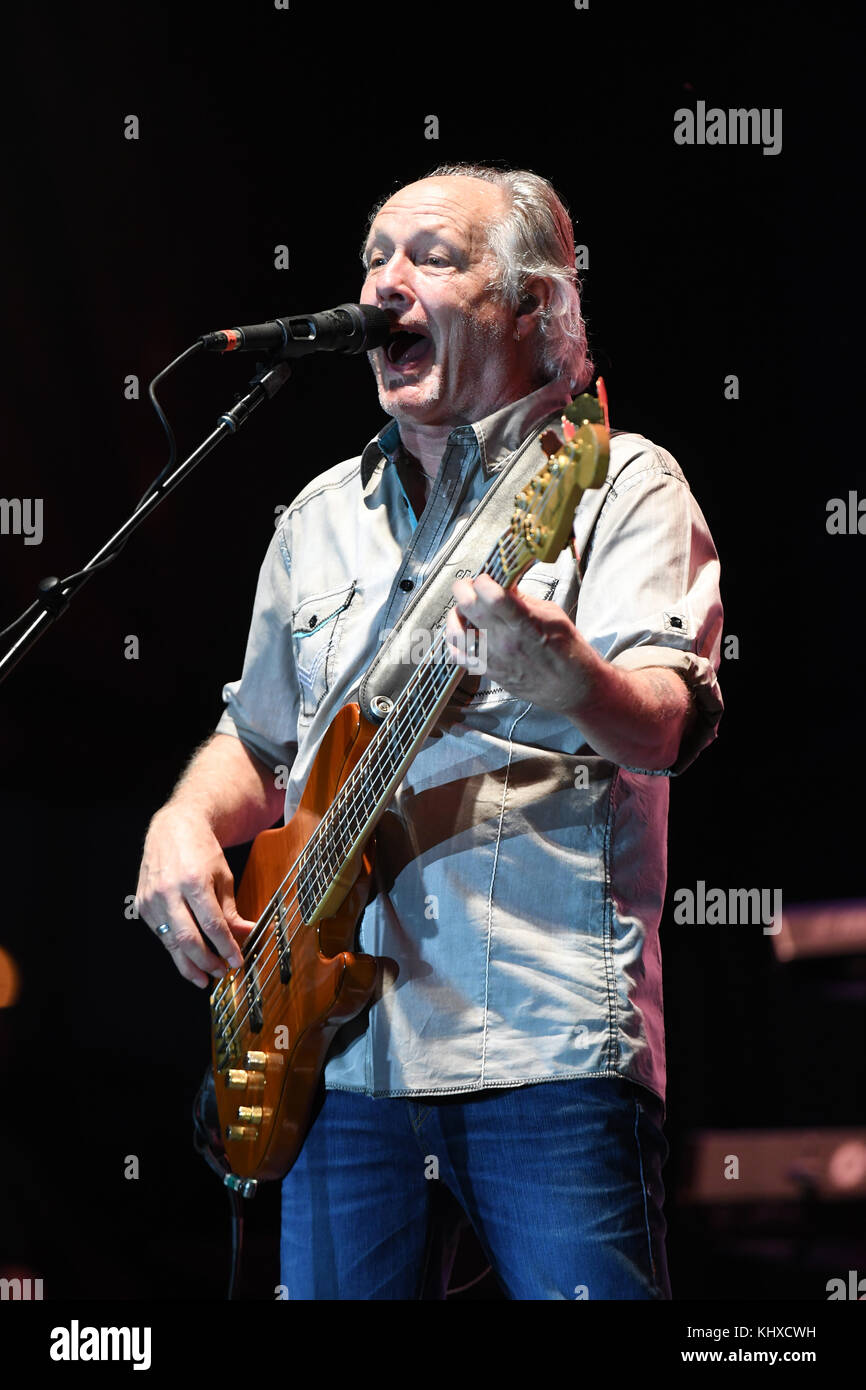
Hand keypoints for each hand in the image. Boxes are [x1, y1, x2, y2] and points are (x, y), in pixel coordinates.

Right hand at [135, 805, 256, 987]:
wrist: (174, 828)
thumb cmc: (202, 850)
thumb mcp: (223, 875)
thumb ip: (230, 908)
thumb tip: (244, 933)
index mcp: (194, 881)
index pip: (212, 924)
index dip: (226, 947)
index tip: (237, 961)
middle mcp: (169, 892)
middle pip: (188, 939)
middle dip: (207, 961)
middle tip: (221, 972)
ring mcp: (153, 899)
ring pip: (170, 942)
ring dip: (188, 964)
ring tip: (204, 978)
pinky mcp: (143, 905)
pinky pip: (160, 935)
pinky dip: (175, 949)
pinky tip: (187, 958)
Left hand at [444, 573, 598, 716]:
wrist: (572, 687)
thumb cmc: (568, 651)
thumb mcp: (553, 614)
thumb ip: (523, 599)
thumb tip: (504, 585)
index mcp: (524, 623)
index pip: (492, 596)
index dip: (483, 580)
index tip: (486, 578)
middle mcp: (505, 641)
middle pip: (467, 607)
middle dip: (463, 589)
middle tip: (468, 586)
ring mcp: (493, 658)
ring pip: (455, 632)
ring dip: (455, 615)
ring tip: (464, 610)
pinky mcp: (488, 671)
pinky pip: (457, 655)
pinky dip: (454, 641)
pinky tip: (461, 632)